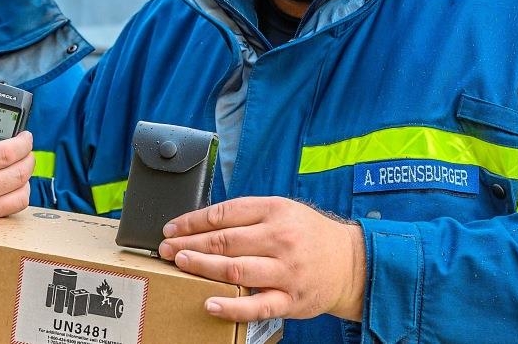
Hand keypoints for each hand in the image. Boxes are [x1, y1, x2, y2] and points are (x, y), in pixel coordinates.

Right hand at [0, 88, 34, 265]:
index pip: (7, 152)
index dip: (24, 142)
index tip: (25, 136)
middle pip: (18, 174)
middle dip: (29, 158)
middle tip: (26, 151)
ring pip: (19, 197)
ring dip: (26, 181)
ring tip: (20, 171)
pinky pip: (7, 215)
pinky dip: (14, 201)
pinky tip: (8, 191)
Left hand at [157, 196, 364, 322]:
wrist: (351, 262)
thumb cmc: (310, 234)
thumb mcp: (283, 210)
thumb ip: (249, 215)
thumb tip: (205, 222)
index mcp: (275, 211)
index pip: (224, 214)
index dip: (192, 221)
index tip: (171, 228)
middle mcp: (279, 238)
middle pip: (225, 241)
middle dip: (189, 245)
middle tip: (166, 249)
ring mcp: (285, 270)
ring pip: (235, 270)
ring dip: (202, 268)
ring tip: (180, 265)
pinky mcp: (290, 299)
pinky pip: (256, 305)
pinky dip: (231, 307)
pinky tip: (209, 303)